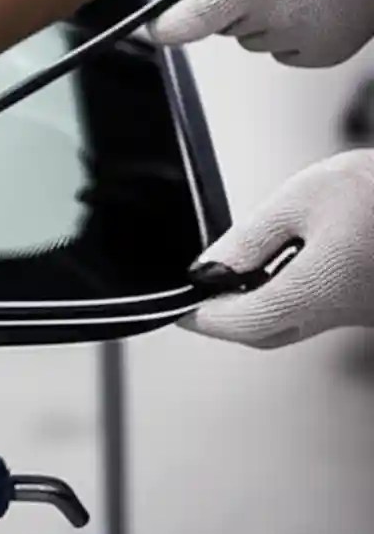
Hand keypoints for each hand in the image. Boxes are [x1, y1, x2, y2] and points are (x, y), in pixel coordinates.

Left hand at [151, 0, 373, 66]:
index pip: (190, 22)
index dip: (165, 26)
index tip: (153, 27)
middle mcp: (282, 20)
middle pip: (223, 23)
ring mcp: (306, 41)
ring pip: (253, 36)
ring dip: (263, 11)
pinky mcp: (326, 53)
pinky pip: (284, 46)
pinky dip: (290, 26)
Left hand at [186, 150, 373, 346]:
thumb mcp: (304, 199)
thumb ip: (250, 239)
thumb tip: (207, 270)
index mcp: (319, 291)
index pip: (242, 322)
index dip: (202, 317)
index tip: (179, 309)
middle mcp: (344, 315)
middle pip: (267, 333)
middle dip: (229, 318)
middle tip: (202, 294)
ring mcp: (364, 316)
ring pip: (295, 326)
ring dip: (260, 308)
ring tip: (240, 273)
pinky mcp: (373, 308)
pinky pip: (322, 313)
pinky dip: (294, 298)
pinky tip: (288, 266)